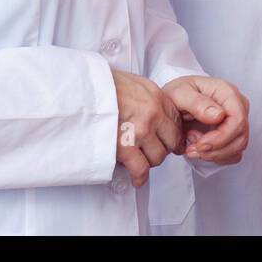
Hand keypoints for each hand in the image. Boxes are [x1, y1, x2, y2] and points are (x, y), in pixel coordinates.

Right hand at [112, 70, 182, 187]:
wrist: (84, 90)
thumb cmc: (104, 85)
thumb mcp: (134, 82)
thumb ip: (148, 97)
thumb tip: (153, 109)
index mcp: (156, 97)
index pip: (176, 121)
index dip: (175, 134)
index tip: (172, 141)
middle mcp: (152, 114)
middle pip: (171, 141)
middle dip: (165, 148)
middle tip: (155, 151)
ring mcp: (140, 131)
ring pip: (158, 157)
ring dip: (150, 161)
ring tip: (141, 160)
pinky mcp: (124, 147)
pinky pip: (140, 169)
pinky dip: (139, 177)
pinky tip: (137, 178)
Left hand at [162, 74, 249, 165]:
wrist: (173, 102)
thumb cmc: (177, 94)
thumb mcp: (179, 93)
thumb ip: (197, 103)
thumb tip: (219, 115)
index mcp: (227, 92)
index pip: (238, 120)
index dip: (221, 138)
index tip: (200, 144)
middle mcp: (237, 105)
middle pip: (240, 137)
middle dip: (215, 149)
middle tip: (192, 146)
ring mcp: (236, 120)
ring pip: (237, 148)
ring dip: (213, 154)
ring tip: (193, 144)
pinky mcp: (233, 134)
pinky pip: (233, 154)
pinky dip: (216, 157)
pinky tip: (201, 148)